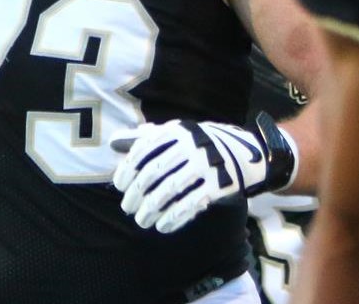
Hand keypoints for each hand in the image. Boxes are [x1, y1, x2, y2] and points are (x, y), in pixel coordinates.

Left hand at [111, 114, 296, 235]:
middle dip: (136, 194)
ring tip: (142, 221)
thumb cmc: (199, 144)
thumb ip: (145, 139)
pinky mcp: (219, 184)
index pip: (143, 150)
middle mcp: (190, 145)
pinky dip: (174, 217)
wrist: (245, 153)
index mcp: (176, 131)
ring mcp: (206, 165)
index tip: (119, 186)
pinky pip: (190, 204)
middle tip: (127, 209)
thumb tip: (113, 143)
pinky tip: (163, 226)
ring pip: (170, 190)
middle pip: (154, 172)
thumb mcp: (175, 135)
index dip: (127, 169)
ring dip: (152, 209)